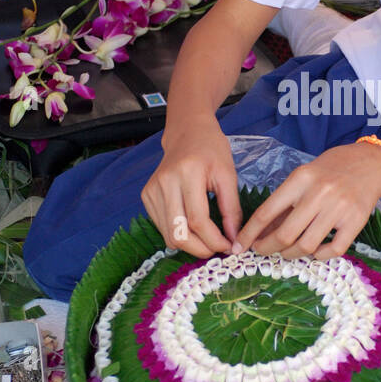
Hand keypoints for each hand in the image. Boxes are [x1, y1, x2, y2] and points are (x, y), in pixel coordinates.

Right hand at [141, 117, 241, 256]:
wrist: (187, 132)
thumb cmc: (211, 150)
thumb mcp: (228, 175)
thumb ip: (232, 209)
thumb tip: (234, 241)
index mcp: (188, 173)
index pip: (198, 220)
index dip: (214, 240)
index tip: (229, 246)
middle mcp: (165, 182)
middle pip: (178, 233)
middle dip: (200, 249)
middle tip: (217, 248)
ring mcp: (152, 190)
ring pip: (169, 235)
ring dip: (190, 245)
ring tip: (207, 239)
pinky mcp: (146, 196)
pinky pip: (162, 227)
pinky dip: (179, 234)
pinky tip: (192, 227)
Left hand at [233, 141, 380, 259]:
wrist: (371, 163)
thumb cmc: (331, 169)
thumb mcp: (304, 176)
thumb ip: (285, 202)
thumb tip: (261, 232)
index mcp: (301, 179)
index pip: (267, 212)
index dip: (249, 233)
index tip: (239, 246)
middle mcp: (319, 194)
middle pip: (285, 234)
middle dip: (267, 248)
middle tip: (262, 252)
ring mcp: (339, 209)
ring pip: (307, 245)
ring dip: (291, 254)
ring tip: (286, 252)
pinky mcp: (356, 222)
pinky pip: (333, 250)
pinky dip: (319, 256)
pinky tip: (314, 252)